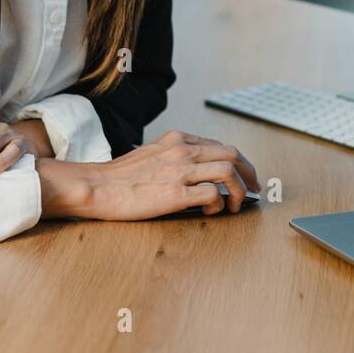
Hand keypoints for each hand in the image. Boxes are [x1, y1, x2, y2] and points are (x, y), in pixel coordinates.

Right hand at [49, 130, 258, 220]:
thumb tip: (195, 170)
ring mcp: (181, 171)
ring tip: (236, 205)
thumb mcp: (151, 154)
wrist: (98, 186)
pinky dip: (220, 204)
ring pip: (228, 171)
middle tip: (255, 189)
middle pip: (232, 154)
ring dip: (240, 190)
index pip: (220, 145)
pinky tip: (214, 212)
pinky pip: (213, 194)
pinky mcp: (176, 193)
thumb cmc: (120, 176)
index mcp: (178, 140)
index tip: (245, 175)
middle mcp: (183, 150)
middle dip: (250, 173)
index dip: (238, 161)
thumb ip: (174, 156)